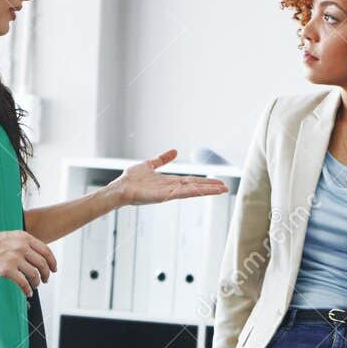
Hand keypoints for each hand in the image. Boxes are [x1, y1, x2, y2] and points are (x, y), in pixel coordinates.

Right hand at [0, 229, 56, 296]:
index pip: (46, 250)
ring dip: (37, 283)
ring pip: (34, 275)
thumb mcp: (9, 237)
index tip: (54, 269)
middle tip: (45, 280)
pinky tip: (28, 293)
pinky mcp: (6, 270)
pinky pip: (23, 283)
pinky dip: (27, 290)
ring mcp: (14, 258)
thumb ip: (23, 244)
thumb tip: (37, 257)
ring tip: (34, 286)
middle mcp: (21, 246)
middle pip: (42, 264)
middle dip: (46, 274)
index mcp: (23, 237)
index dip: (52, 262)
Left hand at [107, 149, 228, 206]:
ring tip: (222, 190)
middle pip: (195, 187)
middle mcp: (172, 188)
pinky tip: (204, 191)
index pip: (192, 182)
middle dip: (211, 187)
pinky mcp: (164, 196)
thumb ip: (162, 159)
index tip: (218, 182)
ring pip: (192, 191)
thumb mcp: (149, 164)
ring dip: (207, 190)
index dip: (205, 182)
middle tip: (226, 188)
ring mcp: (169, 193)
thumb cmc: (131, 179)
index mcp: (170, 182)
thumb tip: (175, 151)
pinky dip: (194, 192)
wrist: (120, 188)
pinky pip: (181, 193)